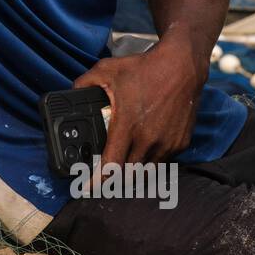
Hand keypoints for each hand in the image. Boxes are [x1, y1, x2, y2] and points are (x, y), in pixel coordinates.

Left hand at [73, 38, 207, 170]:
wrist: (182, 66)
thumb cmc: (145, 68)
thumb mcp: (107, 70)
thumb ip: (85, 82)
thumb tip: (71, 92)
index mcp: (127, 126)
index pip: (111, 165)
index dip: (97, 181)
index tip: (86, 188)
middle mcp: (148, 139)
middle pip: (128, 176)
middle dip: (114, 182)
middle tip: (103, 179)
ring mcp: (167, 143)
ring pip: (146, 171)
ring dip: (133, 174)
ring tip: (122, 171)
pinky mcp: (180, 143)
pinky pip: (163, 161)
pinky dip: (151, 162)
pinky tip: (142, 154)